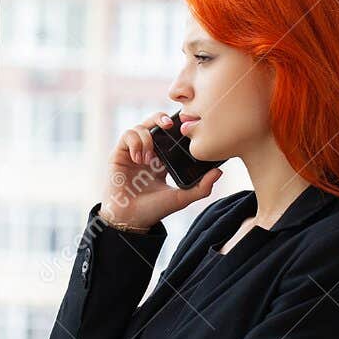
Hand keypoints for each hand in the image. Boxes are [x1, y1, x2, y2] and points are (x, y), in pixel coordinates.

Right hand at [101, 111, 223, 229]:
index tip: (185, 125)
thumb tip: (219, 171)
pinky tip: (139, 158)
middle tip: (169, 124)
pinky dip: (135, 142)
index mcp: (162, 160)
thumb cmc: (155, 210)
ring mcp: (132, 152)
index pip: (169, 136)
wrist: (132, 219)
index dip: (175, 127)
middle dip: (161, 118)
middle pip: (154, 124)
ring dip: (147, 138)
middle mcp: (147, 153)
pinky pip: (127, 135)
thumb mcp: (182, 198)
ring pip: (140, 127)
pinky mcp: (119, 153)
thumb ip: (201, 187)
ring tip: (149, 158)